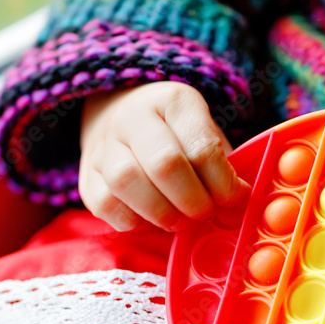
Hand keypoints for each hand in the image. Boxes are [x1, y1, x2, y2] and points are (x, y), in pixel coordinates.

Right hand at [79, 82, 250, 230]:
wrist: (120, 113)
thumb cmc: (175, 134)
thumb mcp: (204, 132)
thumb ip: (222, 165)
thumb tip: (237, 204)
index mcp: (173, 101)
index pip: (202, 147)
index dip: (224, 183)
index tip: (235, 198)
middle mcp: (132, 117)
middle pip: (164, 165)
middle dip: (193, 201)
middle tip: (206, 214)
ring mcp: (104, 145)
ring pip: (128, 182)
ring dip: (162, 213)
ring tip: (181, 221)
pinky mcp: (87, 175)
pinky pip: (105, 204)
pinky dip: (133, 220)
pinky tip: (151, 220)